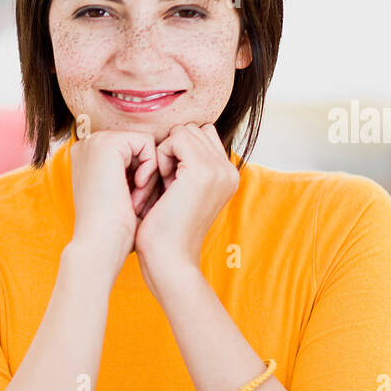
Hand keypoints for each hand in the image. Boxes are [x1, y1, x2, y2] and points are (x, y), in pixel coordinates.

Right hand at [67, 128, 159, 285]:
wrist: (100, 245)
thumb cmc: (113, 231)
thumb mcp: (123, 194)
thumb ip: (134, 172)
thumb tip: (166, 160)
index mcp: (88, 157)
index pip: (131, 153)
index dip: (142, 177)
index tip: (134, 203)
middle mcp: (88, 146)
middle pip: (138, 147)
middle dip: (147, 174)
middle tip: (137, 203)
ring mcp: (95, 142)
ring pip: (144, 145)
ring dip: (149, 173)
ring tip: (137, 199)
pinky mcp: (107, 144)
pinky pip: (146, 143)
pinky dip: (151, 167)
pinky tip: (139, 188)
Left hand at [133, 123, 238, 298]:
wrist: (169, 261)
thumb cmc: (165, 232)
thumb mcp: (180, 193)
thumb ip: (184, 168)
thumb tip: (169, 137)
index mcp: (228, 176)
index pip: (202, 136)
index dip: (179, 151)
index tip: (168, 181)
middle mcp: (230, 170)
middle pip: (194, 129)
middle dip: (173, 149)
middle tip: (163, 181)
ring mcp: (219, 169)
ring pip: (185, 131)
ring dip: (167, 152)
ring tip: (162, 182)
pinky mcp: (202, 171)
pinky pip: (176, 138)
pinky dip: (161, 155)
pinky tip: (160, 181)